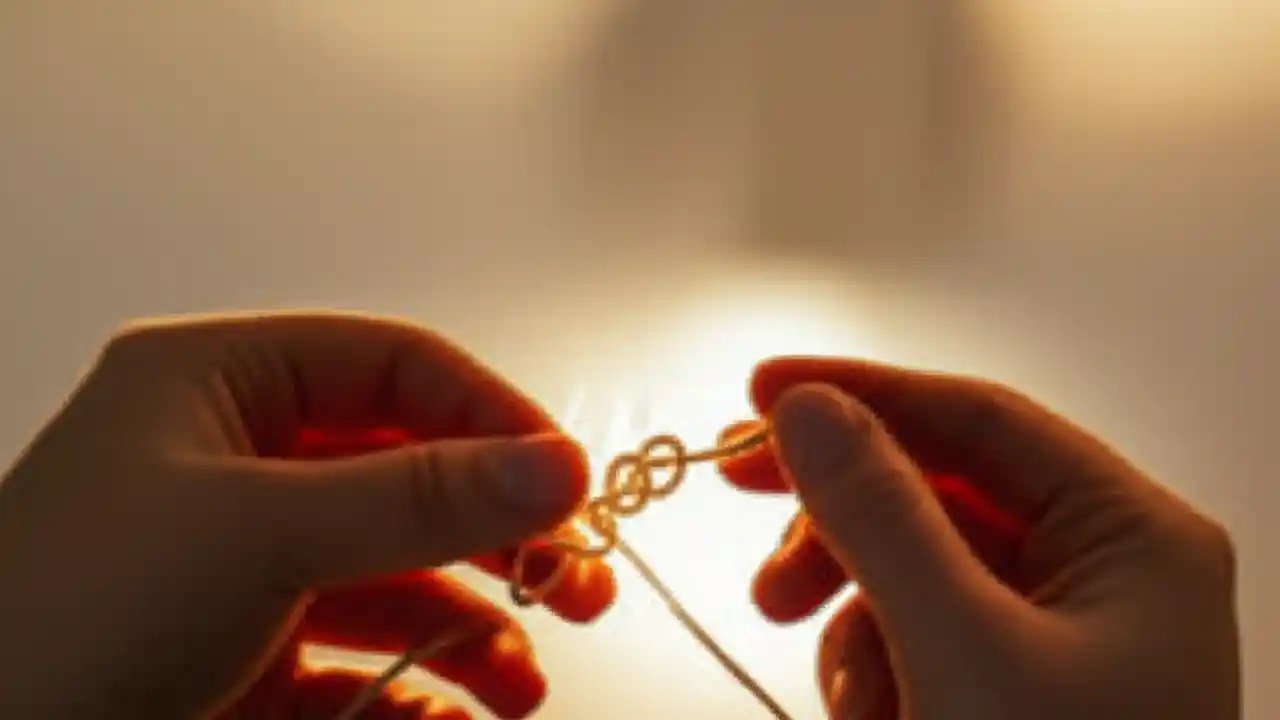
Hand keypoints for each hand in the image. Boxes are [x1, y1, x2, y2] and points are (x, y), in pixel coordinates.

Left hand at [0, 313, 615, 718]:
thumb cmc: (65, 619)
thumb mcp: (262, 531)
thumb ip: (424, 496)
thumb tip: (560, 464)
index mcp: (217, 385)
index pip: (395, 368)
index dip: (493, 417)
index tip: (568, 480)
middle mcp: (233, 466)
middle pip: (409, 479)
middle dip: (498, 537)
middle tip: (578, 582)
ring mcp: (239, 568)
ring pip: (394, 579)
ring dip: (471, 629)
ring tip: (523, 683)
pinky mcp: (241, 658)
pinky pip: (356, 664)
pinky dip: (414, 694)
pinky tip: (450, 719)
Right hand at [720, 358, 1237, 719]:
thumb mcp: (960, 654)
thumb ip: (881, 515)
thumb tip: (807, 406)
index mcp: (1133, 537)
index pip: (978, 418)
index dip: (862, 392)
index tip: (759, 391)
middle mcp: (1104, 571)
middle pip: (941, 489)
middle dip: (842, 515)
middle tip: (741, 506)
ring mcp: (1061, 635)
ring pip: (918, 566)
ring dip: (854, 611)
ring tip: (844, 691)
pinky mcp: (1016, 688)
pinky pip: (920, 635)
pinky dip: (875, 667)